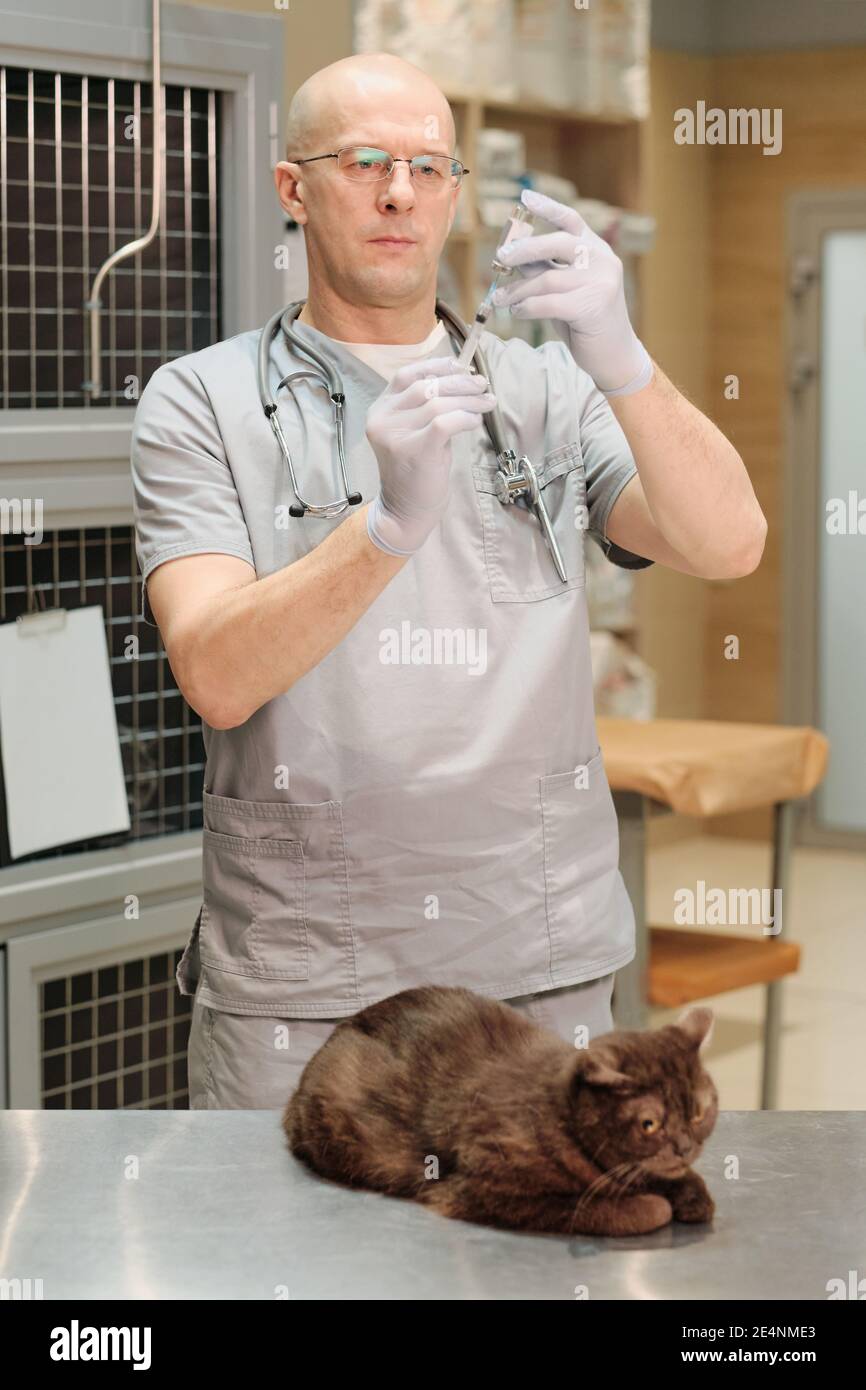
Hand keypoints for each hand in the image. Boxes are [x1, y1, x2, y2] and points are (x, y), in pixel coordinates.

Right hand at [364, 357, 495, 555]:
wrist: (406, 510)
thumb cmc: (416, 470)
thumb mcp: (416, 431)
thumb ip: (428, 406)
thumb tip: (462, 379)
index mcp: (380, 410)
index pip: (406, 375)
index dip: (436, 366)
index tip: (461, 366)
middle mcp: (383, 419)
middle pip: (425, 386)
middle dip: (459, 382)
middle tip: (482, 385)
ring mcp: (395, 435)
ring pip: (438, 403)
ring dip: (469, 400)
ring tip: (487, 402)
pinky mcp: (414, 449)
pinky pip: (445, 421)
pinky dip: (465, 417)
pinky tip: (476, 421)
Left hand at [491, 188, 652, 396]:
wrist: (614, 356)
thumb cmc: (586, 322)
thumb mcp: (564, 290)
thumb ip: (545, 270)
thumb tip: (513, 257)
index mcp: (597, 250)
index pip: (572, 221)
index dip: (548, 208)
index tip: (525, 198)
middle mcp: (602, 260)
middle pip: (557, 242)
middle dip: (524, 249)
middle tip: (500, 257)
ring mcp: (601, 282)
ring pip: (547, 279)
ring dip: (518, 290)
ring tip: (502, 299)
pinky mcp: (593, 306)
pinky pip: (548, 303)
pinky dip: (527, 307)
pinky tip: (519, 312)